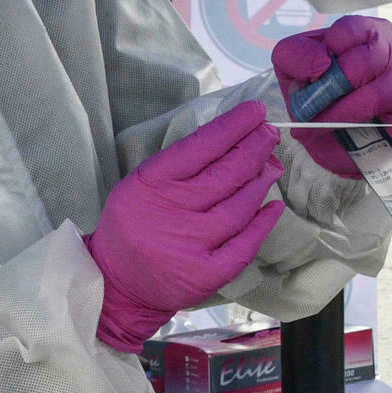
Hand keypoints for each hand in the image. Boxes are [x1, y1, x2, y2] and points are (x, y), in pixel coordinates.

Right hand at [87, 101, 283, 351]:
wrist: (117, 281)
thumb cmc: (133, 224)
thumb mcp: (140, 185)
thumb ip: (179, 165)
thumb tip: (231, 139)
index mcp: (152, 183)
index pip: (200, 146)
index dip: (233, 126)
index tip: (256, 111)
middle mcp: (172, 211)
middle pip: (225, 174)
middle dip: (254, 149)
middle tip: (270, 134)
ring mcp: (190, 245)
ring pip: (239, 207)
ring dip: (260, 182)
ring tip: (272, 165)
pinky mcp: (206, 274)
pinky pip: (244, 245)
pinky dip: (263, 224)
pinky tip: (274, 207)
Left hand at [273, 16, 391, 177]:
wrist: (331, 135)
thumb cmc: (317, 93)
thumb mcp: (291, 66)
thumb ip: (295, 55)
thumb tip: (321, 65)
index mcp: (364, 30)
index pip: (347, 30)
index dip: (322, 57)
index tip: (307, 79)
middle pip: (360, 63)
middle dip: (326, 94)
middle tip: (307, 114)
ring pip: (374, 94)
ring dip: (341, 115)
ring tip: (321, 127)